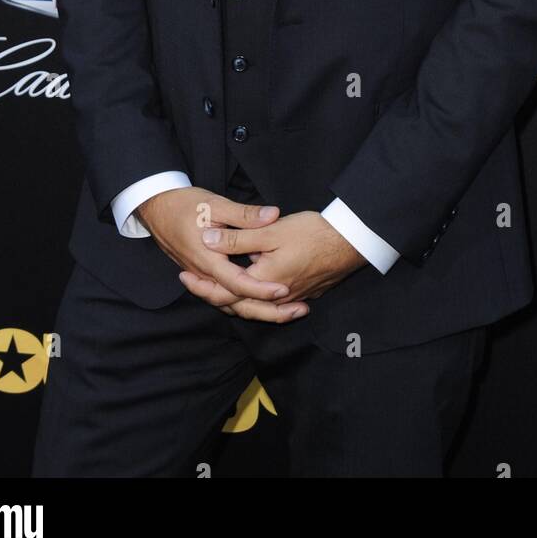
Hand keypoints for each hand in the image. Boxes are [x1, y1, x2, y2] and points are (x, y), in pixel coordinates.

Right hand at [136, 186, 306, 321]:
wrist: (156, 208)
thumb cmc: (184, 205)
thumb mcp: (215, 205)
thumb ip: (245, 214)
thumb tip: (273, 216)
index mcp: (208, 260)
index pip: (238, 283)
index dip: (261, 289)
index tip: (285, 290)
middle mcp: (205, 275)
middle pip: (236, 303)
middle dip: (268, 311)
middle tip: (299, 310)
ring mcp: (203, 278)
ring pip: (231, 303)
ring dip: (260, 309)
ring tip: (289, 310)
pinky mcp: (204, 276)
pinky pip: (226, 296)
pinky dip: (246, 301)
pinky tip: (265, 299)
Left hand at [180, 210, 367, 315]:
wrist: (351, 241)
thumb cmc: (313, 233)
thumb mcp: (272, 231)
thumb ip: (238, 237)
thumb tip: (208, 239)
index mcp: (264, 281)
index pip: (224, 291)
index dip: (202, 284)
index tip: (184, 274)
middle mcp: (276, 296)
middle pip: (238, 305)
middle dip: (213, 296)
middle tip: (193, 284)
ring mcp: (292, 297)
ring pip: (255, 306)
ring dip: (234, 299)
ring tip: (216, 289)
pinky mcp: (303, 292)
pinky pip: (271, 303)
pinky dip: (254, 299)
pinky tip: (251, 288)